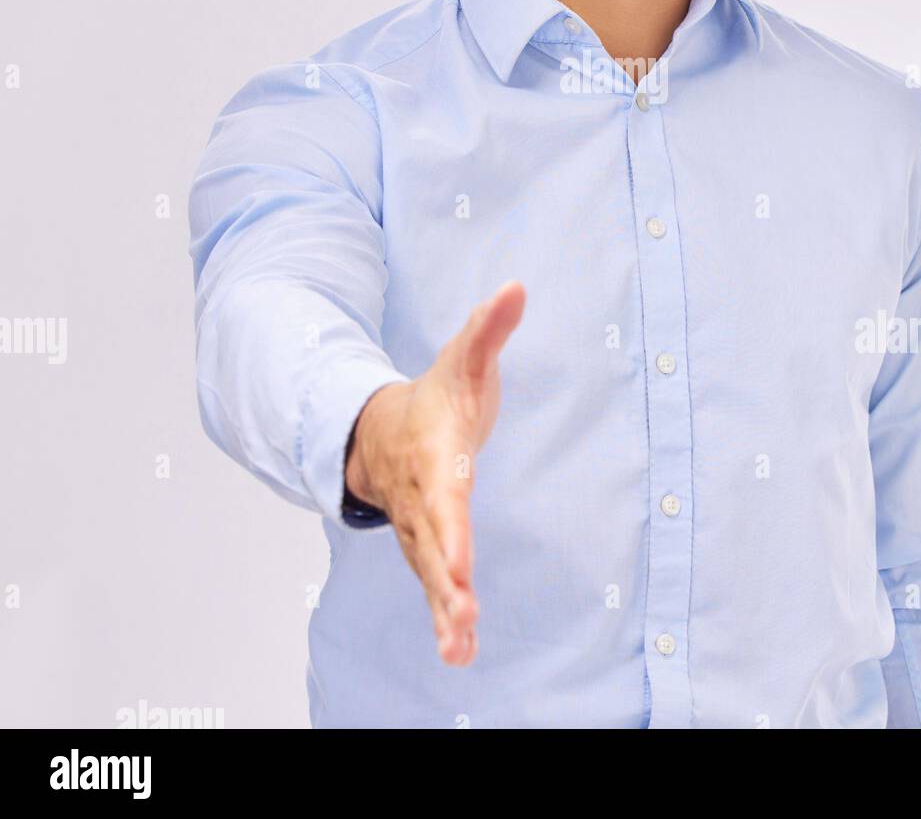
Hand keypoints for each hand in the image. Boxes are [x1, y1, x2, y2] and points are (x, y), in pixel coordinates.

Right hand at [344, 280, 525, 664]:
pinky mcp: (427, 548)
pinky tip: (460, 656)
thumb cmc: (438, 395)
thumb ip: (489, 328)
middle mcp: (423, 498)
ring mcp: (420, 527)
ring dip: (444, 611)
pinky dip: (444, 619)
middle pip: (434, 543)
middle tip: (461, 614)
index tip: (460, 561)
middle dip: (446, 581)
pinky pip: (434, 585)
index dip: (452, 528)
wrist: (383, 429)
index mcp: (436, 454)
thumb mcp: (464, 359)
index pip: (444, 493)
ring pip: (430, 573)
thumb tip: (516, 286)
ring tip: (458, 649)